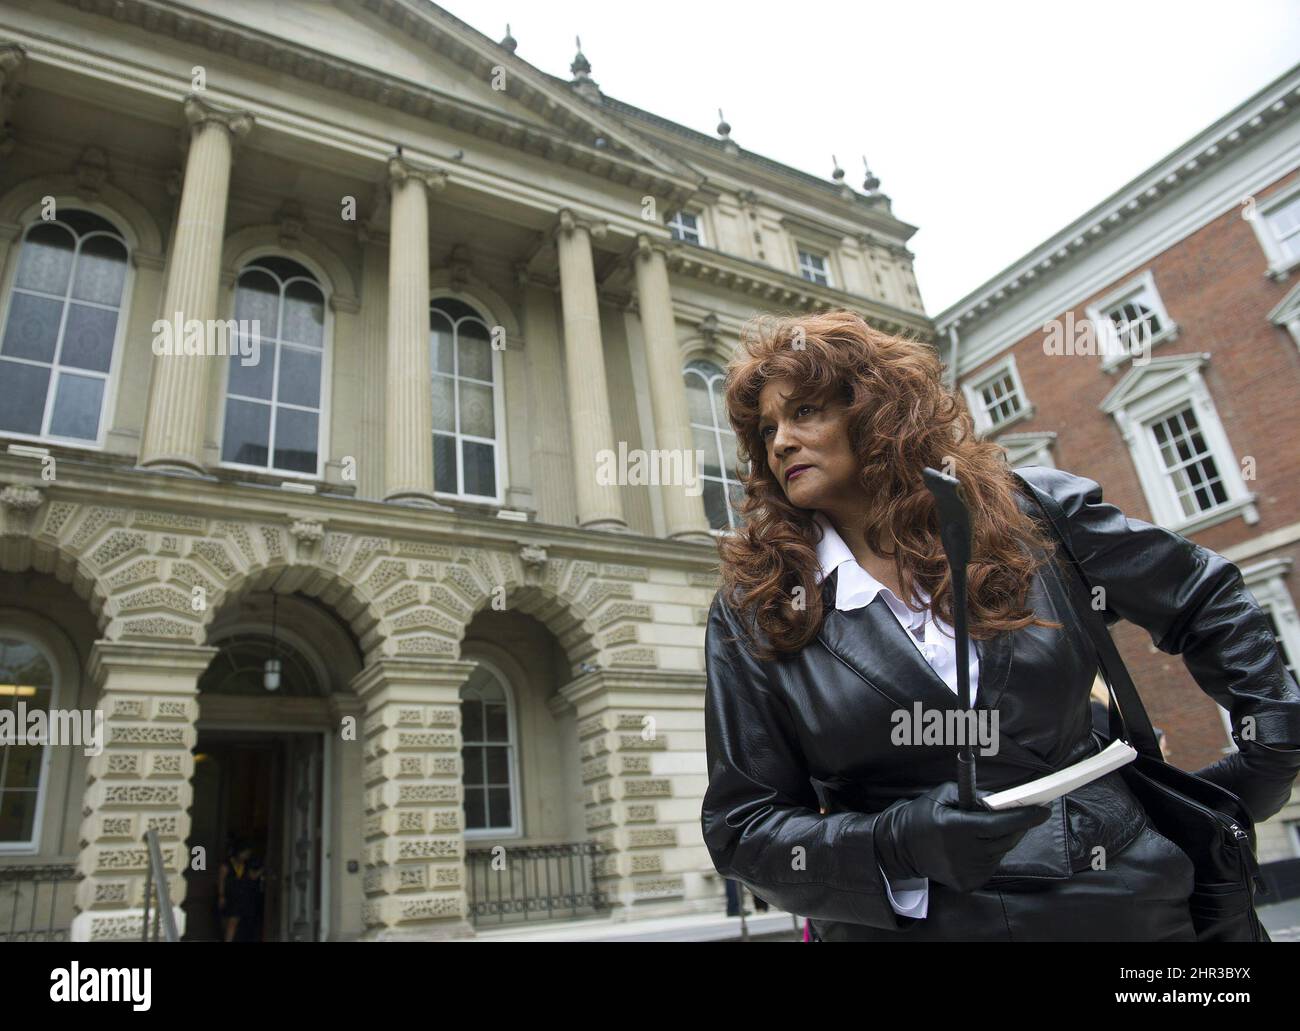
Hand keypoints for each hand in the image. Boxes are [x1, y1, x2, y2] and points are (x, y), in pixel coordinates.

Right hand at [873, 781, 1051, 892]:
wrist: (899, 848)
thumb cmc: (921, 815)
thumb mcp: (942, 795)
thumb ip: (972, 795)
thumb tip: (999, 802)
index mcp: (955, 828)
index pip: (999, 824)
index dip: (1023, 818)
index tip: (1042, 810)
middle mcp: (963, 853)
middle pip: (1006, 839)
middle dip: (1018, 826)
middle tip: (1025, 814)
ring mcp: (966, 871)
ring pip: (1000, 853)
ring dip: (1002, 840)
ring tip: (988, 830)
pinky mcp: (968, 883)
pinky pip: (991, 866)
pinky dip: (991, 854)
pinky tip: (976, 846)